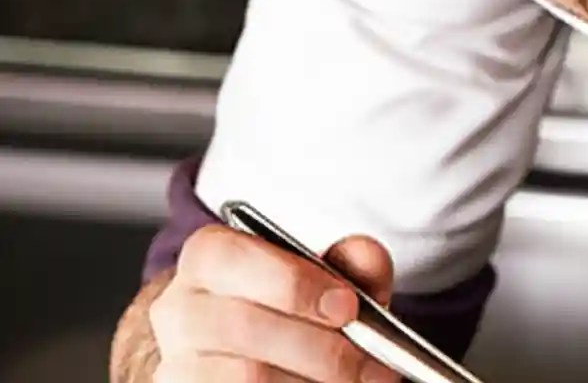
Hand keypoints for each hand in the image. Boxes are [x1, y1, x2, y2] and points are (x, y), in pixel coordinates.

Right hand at [148, 225, 400, 381]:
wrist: (242, 355)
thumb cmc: (285, 310)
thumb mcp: (322, 279)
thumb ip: (348, 265)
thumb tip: (365, 256)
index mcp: (208, 259)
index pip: (231, 258)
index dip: (292, 283)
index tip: (347, 307)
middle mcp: (179, 310)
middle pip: (244, 327)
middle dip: (322, 349)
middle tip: (372, 365)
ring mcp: (176, 363)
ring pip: (245, 377)